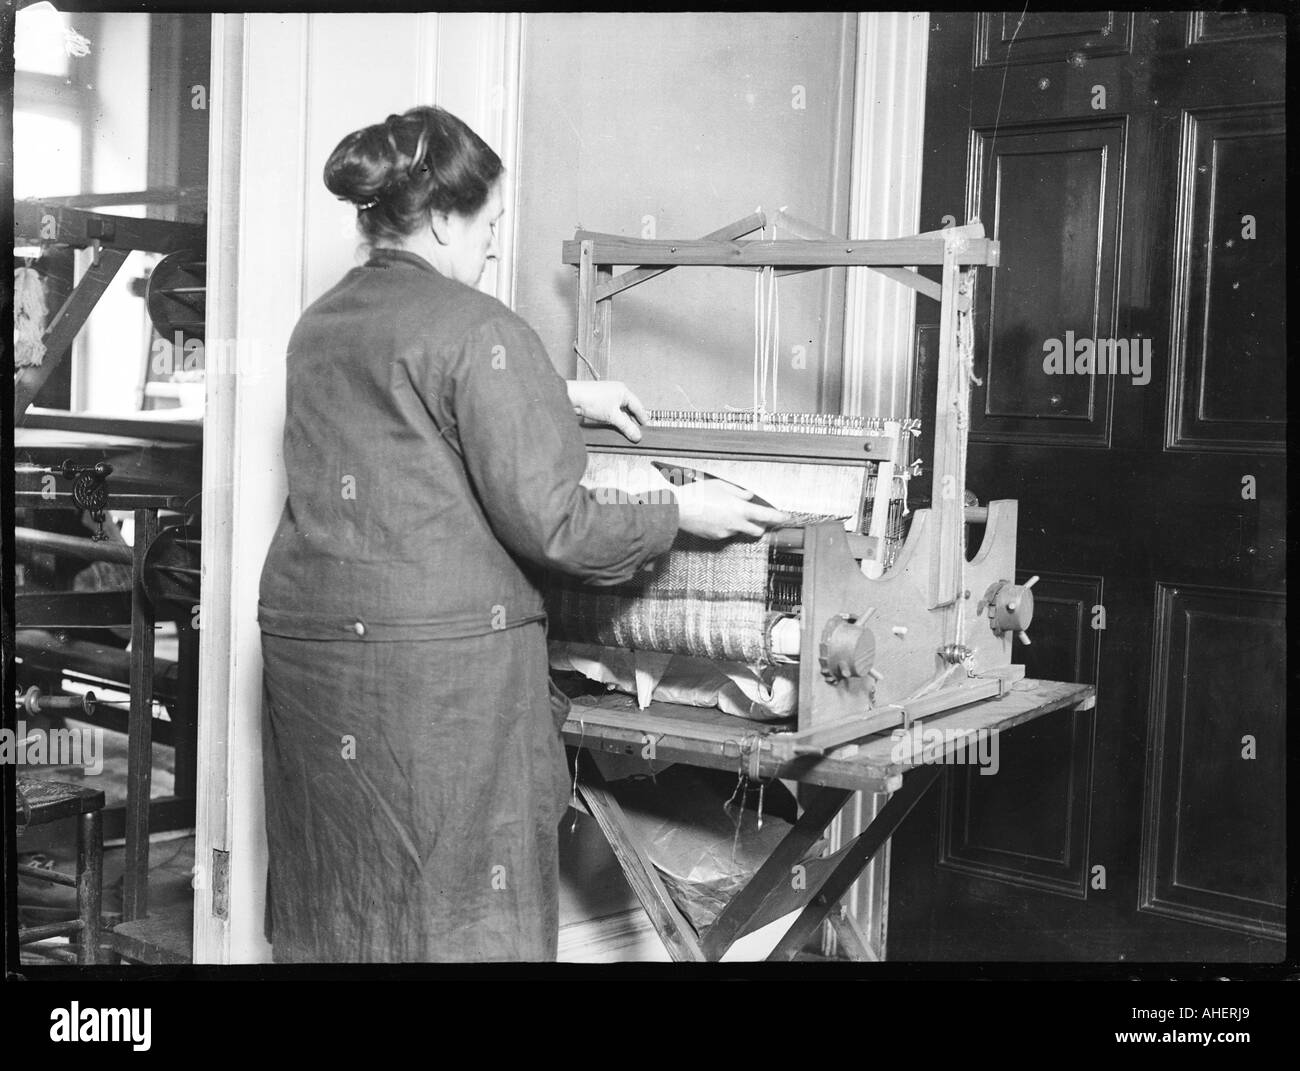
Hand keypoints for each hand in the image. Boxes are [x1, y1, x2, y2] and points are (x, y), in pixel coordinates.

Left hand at [567, 380, 648, 442]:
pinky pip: (613, 412)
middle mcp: (617, 392)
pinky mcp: (600, 402)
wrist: (572, 397)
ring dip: (624, 421)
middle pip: (630, 409)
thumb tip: (637, 435)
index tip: (646, 428)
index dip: (643, 418)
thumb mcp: (612, 416)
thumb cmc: (590, 398)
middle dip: (633, 421)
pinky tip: (615, 427)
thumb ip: (626, 426)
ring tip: (626, 432)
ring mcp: (608, 396)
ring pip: (621, 411)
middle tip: (637, 433)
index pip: (638, 406)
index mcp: (623, 391)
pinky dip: (616, 420)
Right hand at [674, 480, 790, 539]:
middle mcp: (735, 523)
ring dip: (739, 524)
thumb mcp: (721, 486)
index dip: (779, 517)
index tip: (786, 518)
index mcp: (739, 509)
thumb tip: (748, 496)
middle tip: (757, 518)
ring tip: (725, 511)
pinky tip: (715, 517)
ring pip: (740, 531)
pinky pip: (726, 533)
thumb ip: (738, 492)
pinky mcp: (715, 538)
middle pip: (757, 530)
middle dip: (760, 525)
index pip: (766, 516)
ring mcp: (725, 533)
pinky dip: (725, 527)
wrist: (678, 508)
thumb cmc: (698, 494)